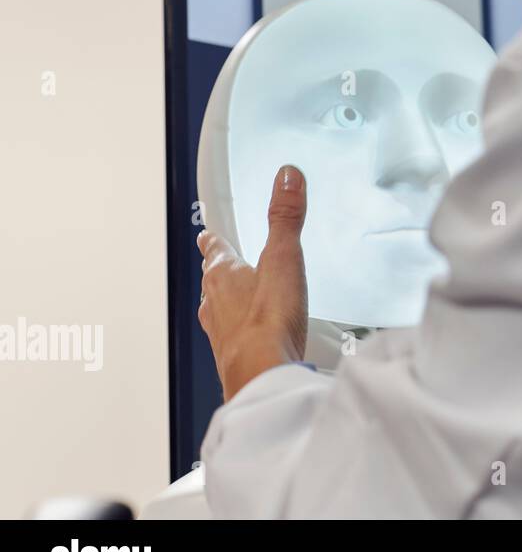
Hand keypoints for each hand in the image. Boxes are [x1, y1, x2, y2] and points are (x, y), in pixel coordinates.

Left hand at [197, 165, 309, 400]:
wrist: (262, 374)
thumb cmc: (268, 320)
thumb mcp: (283, 258)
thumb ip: (285, 217)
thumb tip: (286, 177)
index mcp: (224, 275)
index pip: (214, 249)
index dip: (212, 240)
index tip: (206, 234)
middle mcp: (215, 304)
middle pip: (213, 281)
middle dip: (219, 271)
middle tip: (224, 265)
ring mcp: (221, 333)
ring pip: (218, 311)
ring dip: (228, 303)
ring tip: (240, 300)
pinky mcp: (234, 357)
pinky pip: (233, 337)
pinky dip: (241, 330)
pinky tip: (256, 335)